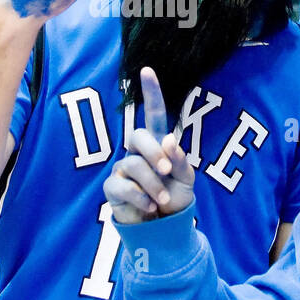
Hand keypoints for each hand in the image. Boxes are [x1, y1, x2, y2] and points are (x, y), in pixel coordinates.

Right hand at [105, 67, 195, 224]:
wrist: (164, 229)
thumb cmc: (175, 198)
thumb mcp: (187, 180)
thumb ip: (180, 161)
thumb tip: (168, 140)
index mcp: (158, 145)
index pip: (154, 114)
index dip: (151, 93)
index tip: (147, 71)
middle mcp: (138, 153)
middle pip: (138, 136)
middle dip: (155, 153)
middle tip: (167, 172)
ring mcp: (123, 169)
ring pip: (133, 165)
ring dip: (153, 185)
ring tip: (162, 201)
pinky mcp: (112, 188)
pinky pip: (122, 186)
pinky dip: (140, 198)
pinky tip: (148, 207)